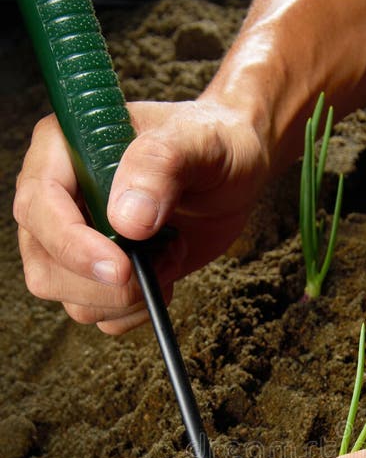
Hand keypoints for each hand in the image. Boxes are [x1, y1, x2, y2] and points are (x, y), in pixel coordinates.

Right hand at [13, 99, 268, 333]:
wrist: (234, 173)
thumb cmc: (212, 144)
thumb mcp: (195, 140)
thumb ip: (158, 167)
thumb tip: (126, 220)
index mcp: (64, 151)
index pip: (39, 207)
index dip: (72, 244)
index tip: (121, 267)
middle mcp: (61, 201)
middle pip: (46, 265)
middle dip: (107, 282)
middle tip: (163, 256)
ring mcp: (80, 243)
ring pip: (74, 300)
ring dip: (130, 296)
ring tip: (171, 254)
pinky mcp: (105, 276)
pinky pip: (104, 317)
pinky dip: (138, 310)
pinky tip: (166, 276)